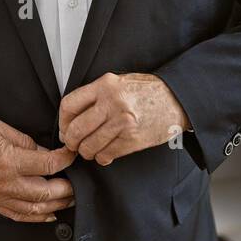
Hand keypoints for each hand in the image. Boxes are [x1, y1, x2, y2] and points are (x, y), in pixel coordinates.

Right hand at [0, 118, 76, 222]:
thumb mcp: (1, 128)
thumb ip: (27, 141)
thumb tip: (45, 151)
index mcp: (10, 161)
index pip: (48, 164)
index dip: (65, 159)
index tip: (72, 154)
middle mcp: (7, 182)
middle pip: (46, 192)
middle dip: (67, 188)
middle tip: (76, 182)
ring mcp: (1, 196)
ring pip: (35, 208)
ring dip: (57, 204)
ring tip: (69, 198)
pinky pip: (19, 215)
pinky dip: (37, 217)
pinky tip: (49, 213)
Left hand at [58, 73, 190, 165]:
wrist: (177, 99)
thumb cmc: (147, 91)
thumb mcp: (119, 82)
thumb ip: (96, 95)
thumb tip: (72, 118)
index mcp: (105, 85)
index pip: (69, 105)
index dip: (62, 121)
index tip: (65, 128)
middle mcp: (112, 102)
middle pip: (76, 130)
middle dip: (71, 142)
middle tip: (74, 144)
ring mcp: (123, 122)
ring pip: (89, 146)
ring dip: (86, 152)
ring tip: (90, 149)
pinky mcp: (133, 139)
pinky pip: (106, 154)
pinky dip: (102, 157)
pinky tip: (105, 153)